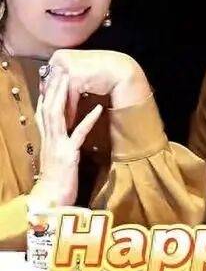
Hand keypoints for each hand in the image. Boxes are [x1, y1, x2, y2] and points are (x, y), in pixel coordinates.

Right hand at [32, 67, 102, 206]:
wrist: (51, 202)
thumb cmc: (58, 180)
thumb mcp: (57, 155)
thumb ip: (60, 140)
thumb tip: (67, 126)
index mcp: (47, 138)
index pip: (43, 110)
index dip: (47, 91)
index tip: (52, 75)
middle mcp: (49, 139)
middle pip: (48, 107)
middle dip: (53, 87)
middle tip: (61, 68)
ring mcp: (57, 146)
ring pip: (56, 115)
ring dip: (63, 95)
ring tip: (72, 78)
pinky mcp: (68, 155)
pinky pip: (78, 134)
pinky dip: (88, 120)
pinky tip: (98, 109)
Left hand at [45, 49, 151, 121]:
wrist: (117, 68)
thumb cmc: (99, 68)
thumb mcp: (77, 67)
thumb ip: (63, 73)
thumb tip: (50, 84)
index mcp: (58, 56)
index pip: (46, 78)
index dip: (47, 93)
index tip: (47, 105)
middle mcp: (59, 60)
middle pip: (50, 87)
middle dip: (50, 104)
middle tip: (49, 117)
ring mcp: (67, 69)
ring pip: (58, 95)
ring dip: (59, 111)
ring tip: (59, 123)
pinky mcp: (75, 79)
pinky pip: (70, 100)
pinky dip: (70, 112)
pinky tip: (71, 122)